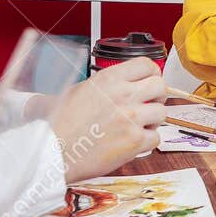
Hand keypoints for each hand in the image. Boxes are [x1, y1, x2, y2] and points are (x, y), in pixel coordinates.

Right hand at [45, 58, 166, 181]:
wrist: (53, 151)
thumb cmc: (60, 124)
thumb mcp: (76, 91)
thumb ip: (102, 84)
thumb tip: (116, 82)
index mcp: (109, 78)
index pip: (147, 64)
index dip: (151, 74)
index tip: (148, 82)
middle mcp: (123, 94)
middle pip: (160, 86)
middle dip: (157, 96)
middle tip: (148, 105)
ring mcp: (131, 117)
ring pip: (162, 112)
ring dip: (153, 121)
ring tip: (137, 126)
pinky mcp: (135, 140)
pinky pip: (156, 137)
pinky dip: (147, 142)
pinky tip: (132, 142)